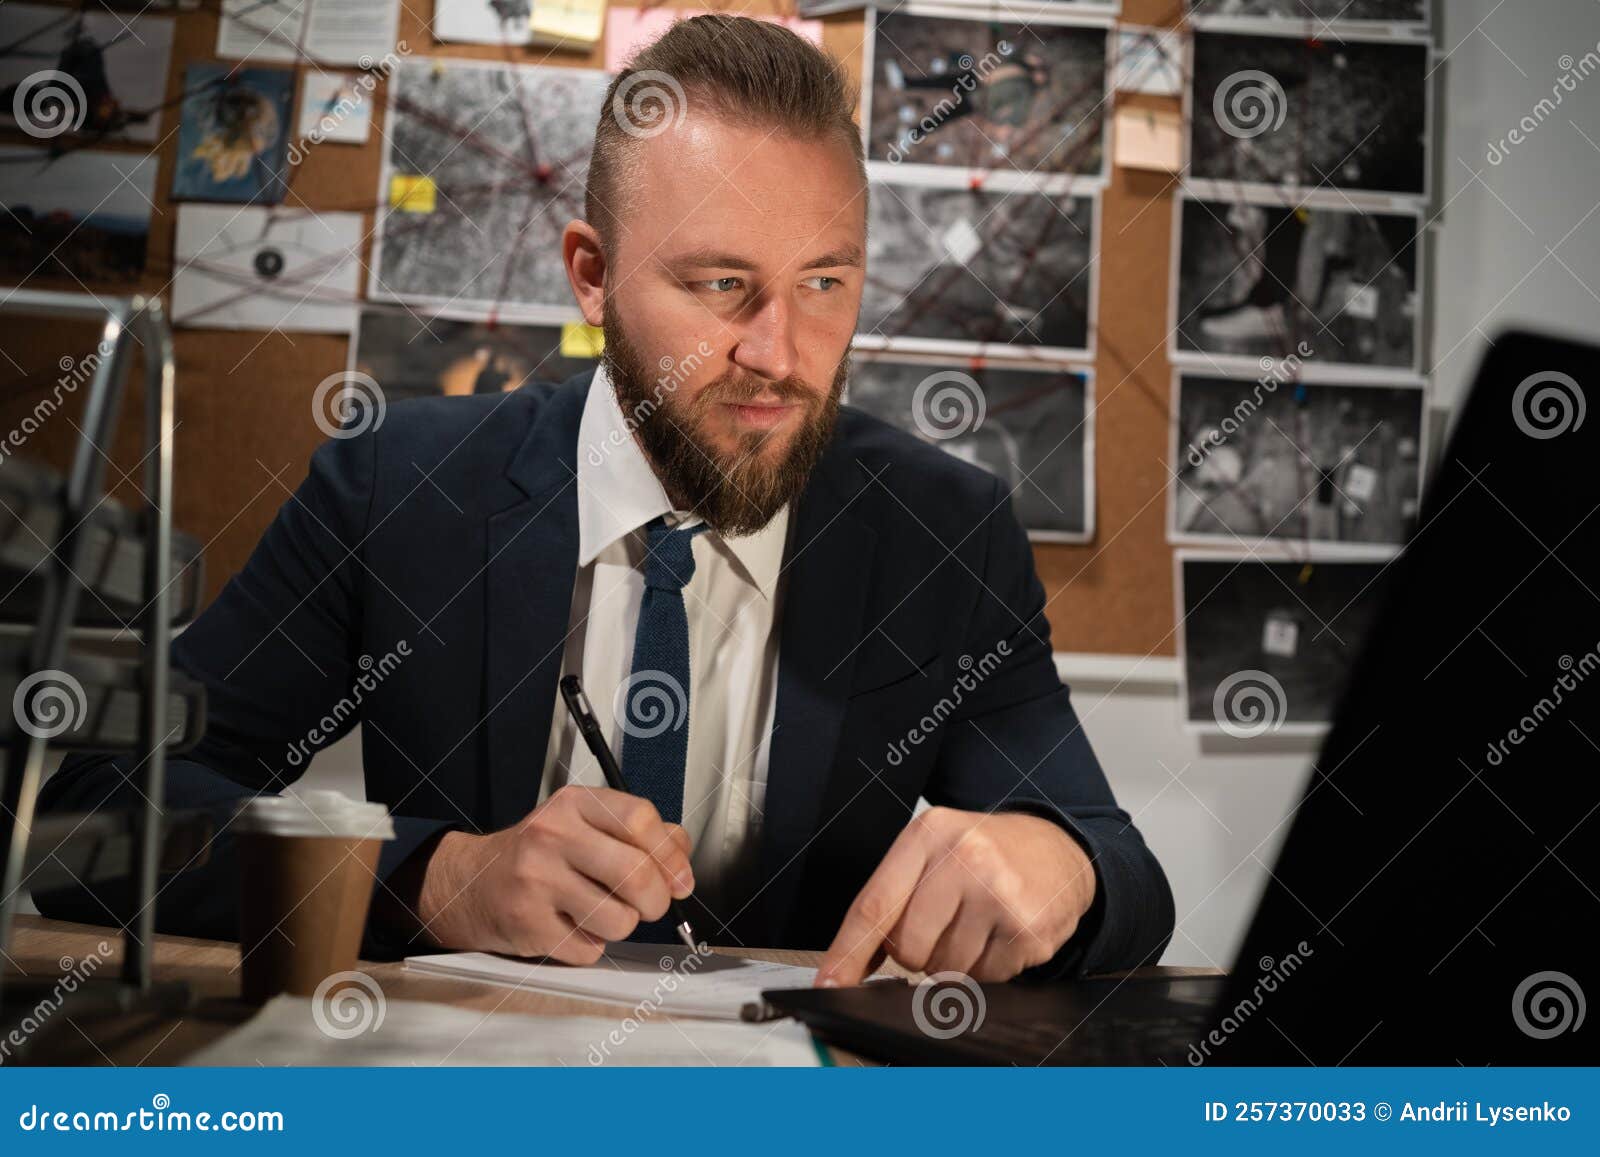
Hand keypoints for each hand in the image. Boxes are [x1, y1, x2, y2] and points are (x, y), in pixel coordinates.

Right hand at [409, 786, 693, 962]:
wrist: (475, 883)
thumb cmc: (545, 853)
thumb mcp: (588, 824)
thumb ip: (643, 836)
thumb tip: (682, 870)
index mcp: (575, 803)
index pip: (641, 819)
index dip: (671, 854)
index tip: (679, 878)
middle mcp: (552, 835)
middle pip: (636, 874)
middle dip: (656, 900)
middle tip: (649, 905)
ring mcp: (536, 881)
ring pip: (618, 919)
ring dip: (622, 924)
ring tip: (601, 912)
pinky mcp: (527, 924)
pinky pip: (590, 949)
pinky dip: (591, 945)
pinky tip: (572, 926)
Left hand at [815, 807, 1094, 985]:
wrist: (1059, 849)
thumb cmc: (988, 853)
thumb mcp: (934, 850)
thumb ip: (893, 897)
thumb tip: (851, 964)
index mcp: (929, 833)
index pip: (874, 905)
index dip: (847, 952)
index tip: (829, 982)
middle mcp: (964, 857)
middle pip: (907, 948)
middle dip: (917, 952)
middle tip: (942, 925)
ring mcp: (1000, 893)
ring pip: (945, 968)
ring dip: (955, 961)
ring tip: (976, 924)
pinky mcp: (1028, 928)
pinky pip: (986, 978)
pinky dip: (988, 968)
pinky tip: (1001, 934)